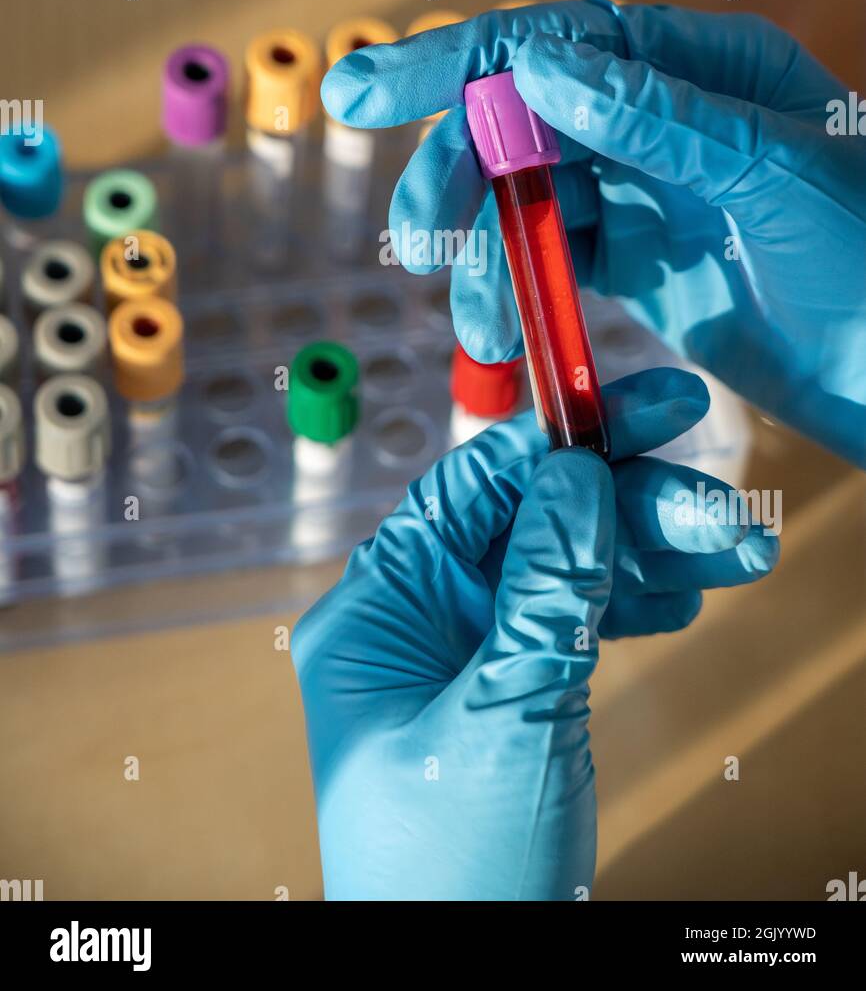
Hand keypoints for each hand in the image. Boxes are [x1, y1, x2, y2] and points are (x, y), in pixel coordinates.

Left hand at [292, 368, 777, 900]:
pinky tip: (687, 594)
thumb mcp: (503, 715)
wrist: (463, 990)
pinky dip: (633, 605)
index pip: (472, 488)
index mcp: (379, 611)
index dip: (563, 439)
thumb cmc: (450, 876)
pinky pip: (574, 624)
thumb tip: (574, 474)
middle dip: (630, 508)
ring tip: (736, 546)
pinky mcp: (511, 694)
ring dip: (651, 553)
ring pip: (566, 572)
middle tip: (720, 503)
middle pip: (533, 525)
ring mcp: (467, 658)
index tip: (648, 409)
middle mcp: (417, 622)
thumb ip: (543, 588)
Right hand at [323, 2, 865, 465]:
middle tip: (414, 243)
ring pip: (527, 204)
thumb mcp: (774, 171)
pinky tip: (503, 336)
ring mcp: (649, 198)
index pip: (557, 43)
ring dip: (486, 261)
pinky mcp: (641, 271)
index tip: (359, 90)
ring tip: (483, 329)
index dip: (453, 62)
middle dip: (457, 179)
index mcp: (702, 67)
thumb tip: (533, 66)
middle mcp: (662, 123)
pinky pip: (552, 266)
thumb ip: (654, 117)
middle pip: (522, 125)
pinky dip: (516, 297)